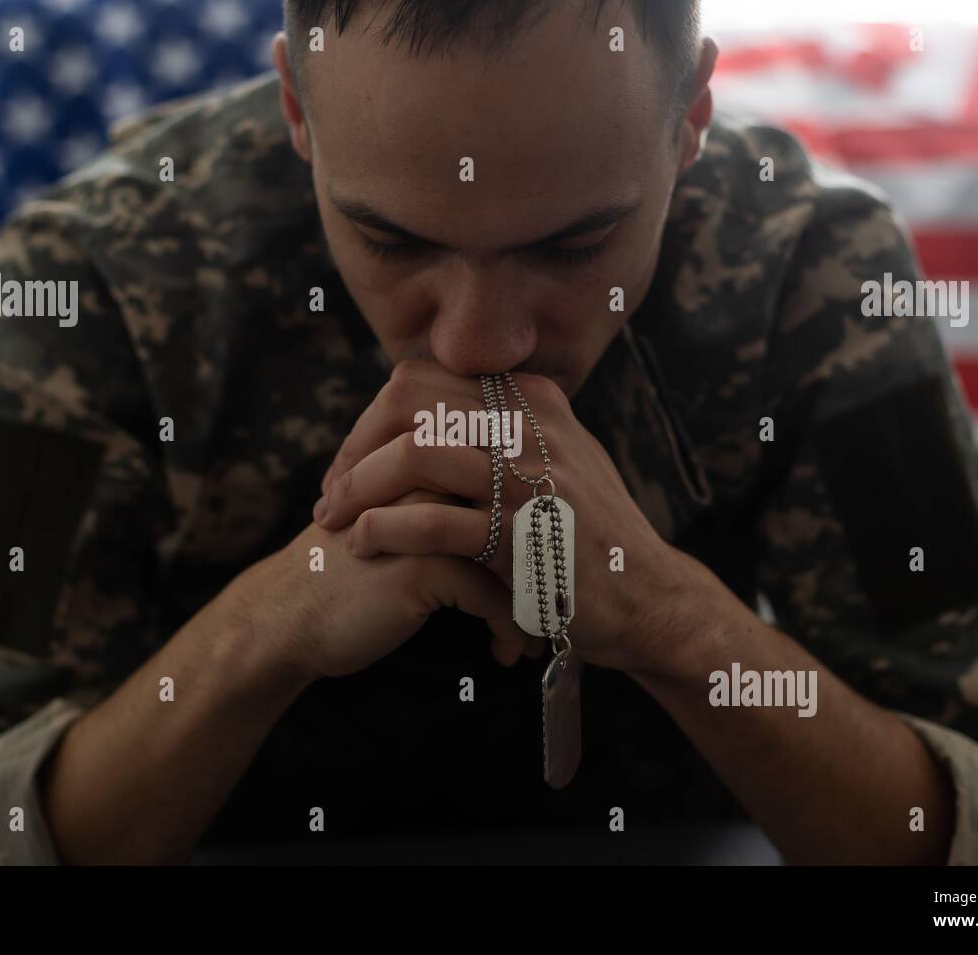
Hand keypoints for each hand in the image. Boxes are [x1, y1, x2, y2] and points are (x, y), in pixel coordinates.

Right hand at [212, 487, 540, 681]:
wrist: (287, 615)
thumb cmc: (350, 575)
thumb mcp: (404, 523)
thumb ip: (451, 504)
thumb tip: (522, 519)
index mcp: (432, 456)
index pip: (517, 481)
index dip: (542, 531)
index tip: (554, 572)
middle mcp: (435, 476)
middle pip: (526, 514)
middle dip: (552, 565)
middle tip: (565, 606)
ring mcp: (430, 515)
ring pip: (520, 556)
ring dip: (539, 603)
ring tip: (544, 636)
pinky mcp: (424, 562)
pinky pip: (495, 597)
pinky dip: (510, 630)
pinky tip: (506, 653)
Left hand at [314, 359, 725, 675]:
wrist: (645, 597)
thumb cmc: (587, 538)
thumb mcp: (557, 461)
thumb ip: (502, 431)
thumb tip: (431, 413)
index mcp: (532, 399)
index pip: (421, 380)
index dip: (371, 420)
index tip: (352, 464)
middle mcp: (531, 423)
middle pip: (409, 401)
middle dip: (355, 445)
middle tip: (332, 491)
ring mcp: (531, 474)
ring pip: (415, 452)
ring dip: (359, 487)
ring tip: (334, 521)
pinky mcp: (524, 532)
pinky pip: (435, 520)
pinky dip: (385, 530)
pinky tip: (363, 547)